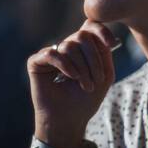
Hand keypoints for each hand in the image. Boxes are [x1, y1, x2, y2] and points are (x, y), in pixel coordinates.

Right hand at [28, 19, 118, 147]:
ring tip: (85, 85)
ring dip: (82, 68)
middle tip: (97, 81)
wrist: (69, 120)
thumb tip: (97, 34)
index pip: (90, 27)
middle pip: (82, 36)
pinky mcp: (36, 62)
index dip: (101, 30)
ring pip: (69, 45)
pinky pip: (52, 53)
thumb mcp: (104, 75)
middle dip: (93, 59)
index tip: (111, 44)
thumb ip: (104, 53)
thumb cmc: (86, 100)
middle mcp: (65, 48)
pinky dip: (65, 65)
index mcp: (81, 49)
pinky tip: (71, 78)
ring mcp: (50, 54)